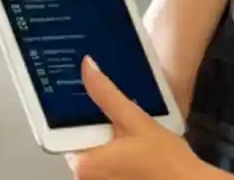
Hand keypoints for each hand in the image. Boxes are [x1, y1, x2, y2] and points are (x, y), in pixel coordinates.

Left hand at [66, 57, 211, 179]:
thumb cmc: (166, 161)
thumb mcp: (136, 120)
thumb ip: (107, 93)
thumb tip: (87, 66)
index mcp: (84, 165)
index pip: (67, 131)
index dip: (83, 116)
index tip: (96, 105)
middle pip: (84, 142)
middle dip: (100, 129)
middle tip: (119, 117)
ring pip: (99, 154)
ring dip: (111, 141)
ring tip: (130, 133)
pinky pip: (109, 167)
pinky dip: (118, 155)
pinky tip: (136, 149)